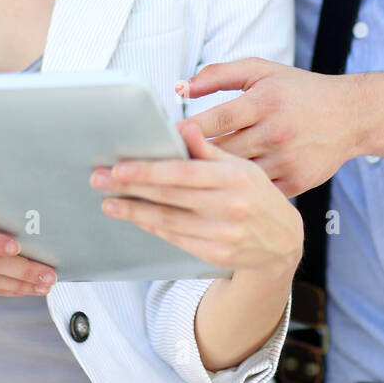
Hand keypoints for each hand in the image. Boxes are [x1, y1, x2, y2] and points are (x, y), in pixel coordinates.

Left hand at [90, 119, 302, 277]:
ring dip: (134, 211)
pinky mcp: (215, 255)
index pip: (183, 172)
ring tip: (109, 202)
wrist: (283, 242)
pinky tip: (135, 217)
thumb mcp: (241, 165)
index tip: (119, 168)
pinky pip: (175, 238)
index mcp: (236, 177)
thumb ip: (209, 149)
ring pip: (167, 220)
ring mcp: (223, 234)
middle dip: (130, 189)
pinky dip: (152, 227)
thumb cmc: (257, 194)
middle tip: (100, 180)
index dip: (149, 171)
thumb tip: (182, 127)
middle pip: (170, 196)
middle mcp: (230, 206)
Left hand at [175, 57, 365, 196]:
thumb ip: (219, 74)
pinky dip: (235, 197)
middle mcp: (276, 132)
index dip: (186, 131)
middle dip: (188, 162)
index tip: (158, 141)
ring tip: (176, 186)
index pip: (216, 119)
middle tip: (155, 169)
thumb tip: (180, 87)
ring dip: (207, 184)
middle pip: (221, 154)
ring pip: (236, 179)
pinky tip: (211, 200)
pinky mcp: (296, 183)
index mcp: (264, 101)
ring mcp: (287, 161)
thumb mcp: (261, 70)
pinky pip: (257, 194)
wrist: (351, 115)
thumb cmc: (299, 90)